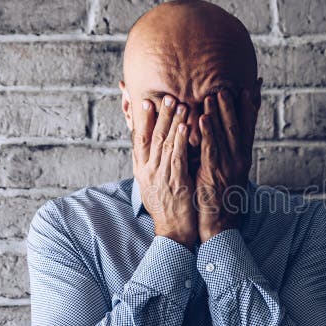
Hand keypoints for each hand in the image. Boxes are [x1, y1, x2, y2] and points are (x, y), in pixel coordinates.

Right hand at [132, 96, 197, 249]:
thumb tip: (143, 146)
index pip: (139, 139)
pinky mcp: (176, 182)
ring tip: (178, 104)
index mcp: (142, 169)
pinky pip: (178, 157)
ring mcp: (161, 176)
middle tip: (165, 96)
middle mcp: (148, 170)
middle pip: (152, 137)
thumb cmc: (164, 204)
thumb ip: (147, 163)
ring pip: (165, 144)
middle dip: (159, 115)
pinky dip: (181, 140)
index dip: (141, 119)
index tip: (144, 101)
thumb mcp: (149, 182)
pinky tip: (186, 127)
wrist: (172, 230)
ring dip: (172, 122)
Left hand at [196, 89, 257, 242]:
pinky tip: (203, 119)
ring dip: (220, 113)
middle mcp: (239, 159)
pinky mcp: (214, 173)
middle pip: (237, 126)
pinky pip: (210, 149)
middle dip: (233, 105)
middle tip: (229, 86)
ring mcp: (227, 166)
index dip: (250, 107)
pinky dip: (208, 133)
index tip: (251, 89)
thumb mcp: (230, 173)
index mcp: (243, 158)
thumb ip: (229, 154)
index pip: (248, 127)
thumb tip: (227, 138)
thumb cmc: (222, 199)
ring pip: (225, 135)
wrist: (221, 224)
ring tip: (215, 94)